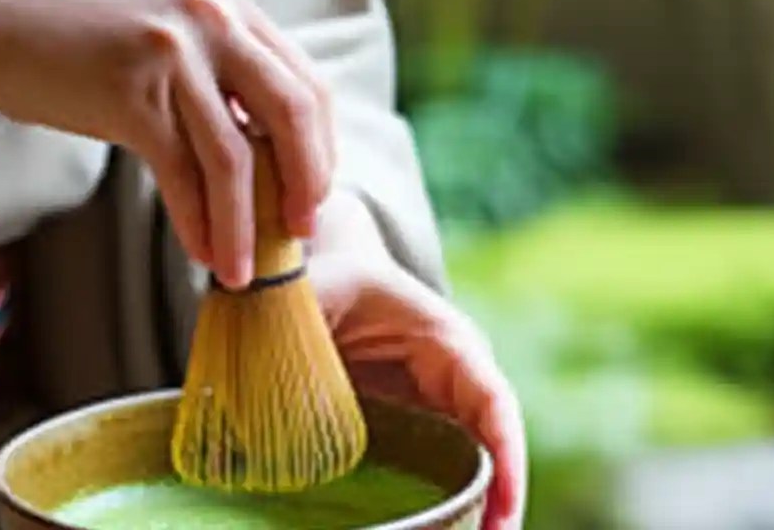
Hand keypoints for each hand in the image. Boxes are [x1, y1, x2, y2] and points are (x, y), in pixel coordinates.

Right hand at [0, 0, 332, 286]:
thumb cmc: (88, 43)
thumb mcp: (175, 34)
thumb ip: (229, 74)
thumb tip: (280, 154)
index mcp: (233, 8)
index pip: (308, 85)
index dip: (322, 148)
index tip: (316, 195)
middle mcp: (213, 23)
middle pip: (293, 114)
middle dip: (306, 182)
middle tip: (301, 232)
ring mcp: (173, 56)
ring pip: (233, 157)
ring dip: (244, 225)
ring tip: (243, 271)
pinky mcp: (131, 95)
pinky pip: (181, 174)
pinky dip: (198, 222)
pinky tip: (203, 253)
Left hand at [310, 193, 526, 529]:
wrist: (327, 267)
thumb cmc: (322, 273)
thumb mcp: (310, 298)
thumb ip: (297, 346)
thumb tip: (270, 413)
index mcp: (446, 339)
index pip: (492, 403)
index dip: (504, 459)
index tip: (503, 510)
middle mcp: (457, 375)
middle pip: (492, 445)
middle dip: (496, 500)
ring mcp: (441, 403)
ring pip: (470, 463)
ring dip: (469, 508)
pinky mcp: (419, 423)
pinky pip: (440, 468)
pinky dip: (440, 503)